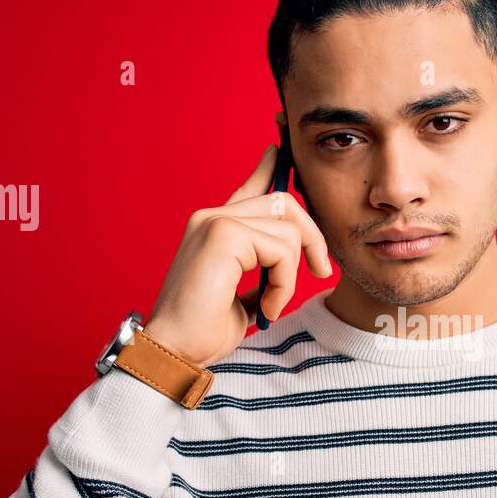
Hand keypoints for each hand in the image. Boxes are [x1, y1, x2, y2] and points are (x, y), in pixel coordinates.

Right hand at [144, 134, 330, 365]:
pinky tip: (267, 307)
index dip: (270, 164)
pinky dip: (284, 283)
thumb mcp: (243, 298)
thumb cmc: (202, 333)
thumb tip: (287, 266)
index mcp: (215, 228)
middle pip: (283, 201)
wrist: (175, 351)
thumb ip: (261, 273)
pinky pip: (282, 250)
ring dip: (291, 274)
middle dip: (313, 236)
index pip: (251, 186)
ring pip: (289, 229)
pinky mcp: (223, 235)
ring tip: (272, 304)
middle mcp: (213, 217)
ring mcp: (216, 222)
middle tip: (321, 270)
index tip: (280, 145)